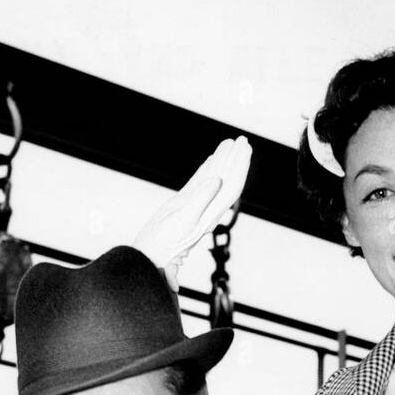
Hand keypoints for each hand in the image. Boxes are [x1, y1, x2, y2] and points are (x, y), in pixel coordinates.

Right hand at [132, 137, 250, 290]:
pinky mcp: (183, 205)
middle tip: (242, 140)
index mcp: (210, 212)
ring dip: (222, 161)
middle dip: (235, 159)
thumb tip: (218, 180)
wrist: (150, 255)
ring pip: (213, 179)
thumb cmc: (164, 242)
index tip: (244, 147)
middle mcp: (206, 208)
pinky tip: (210, 160)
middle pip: (226, 180)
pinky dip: (206, 170)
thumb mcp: (183, 220)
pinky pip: (198, 183)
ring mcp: (195, 206)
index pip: (231, 185)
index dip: (240, 165)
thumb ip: (201, 199)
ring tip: (228, 143)